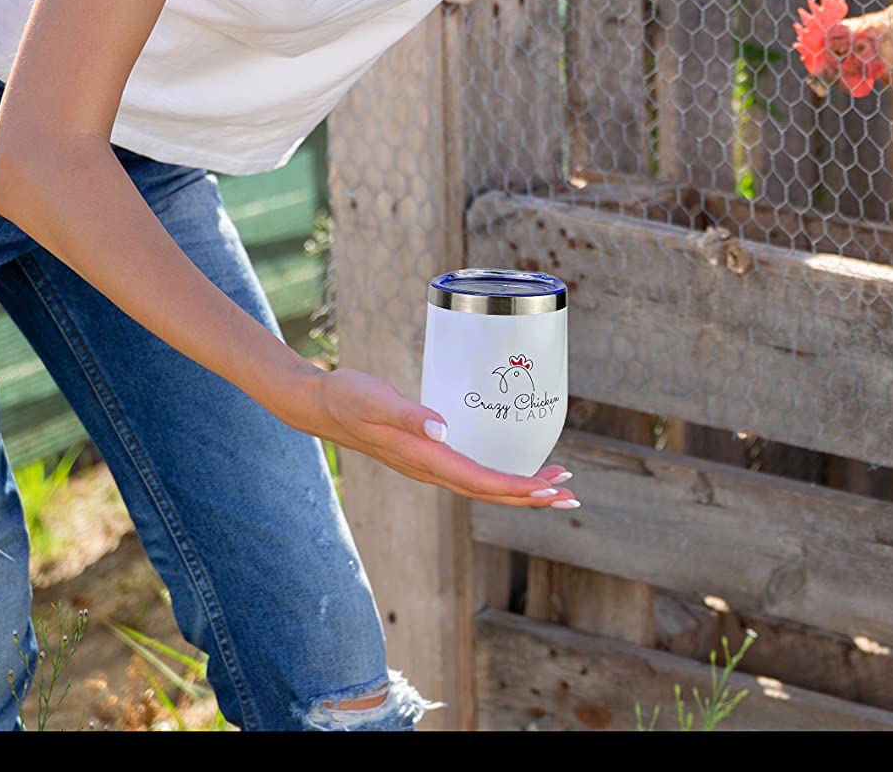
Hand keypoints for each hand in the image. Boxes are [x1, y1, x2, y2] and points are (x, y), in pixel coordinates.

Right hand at [274, 365, 576, 508]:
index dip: (518, 488)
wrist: (320, 405)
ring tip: (557, 485)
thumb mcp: (375, 400)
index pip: (480, 482)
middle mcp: (430, 468)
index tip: (551, 489)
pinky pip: (471, 473)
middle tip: (572, 495)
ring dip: (521, 489)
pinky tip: (515, 469)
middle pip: (489, 492)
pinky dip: (501, 477)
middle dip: (532, 496)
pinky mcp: (427, 454)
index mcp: (424, 458)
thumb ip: (408, 414)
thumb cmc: (348, 397)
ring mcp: (428, 464)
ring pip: (482, 486)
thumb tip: (442, 430)